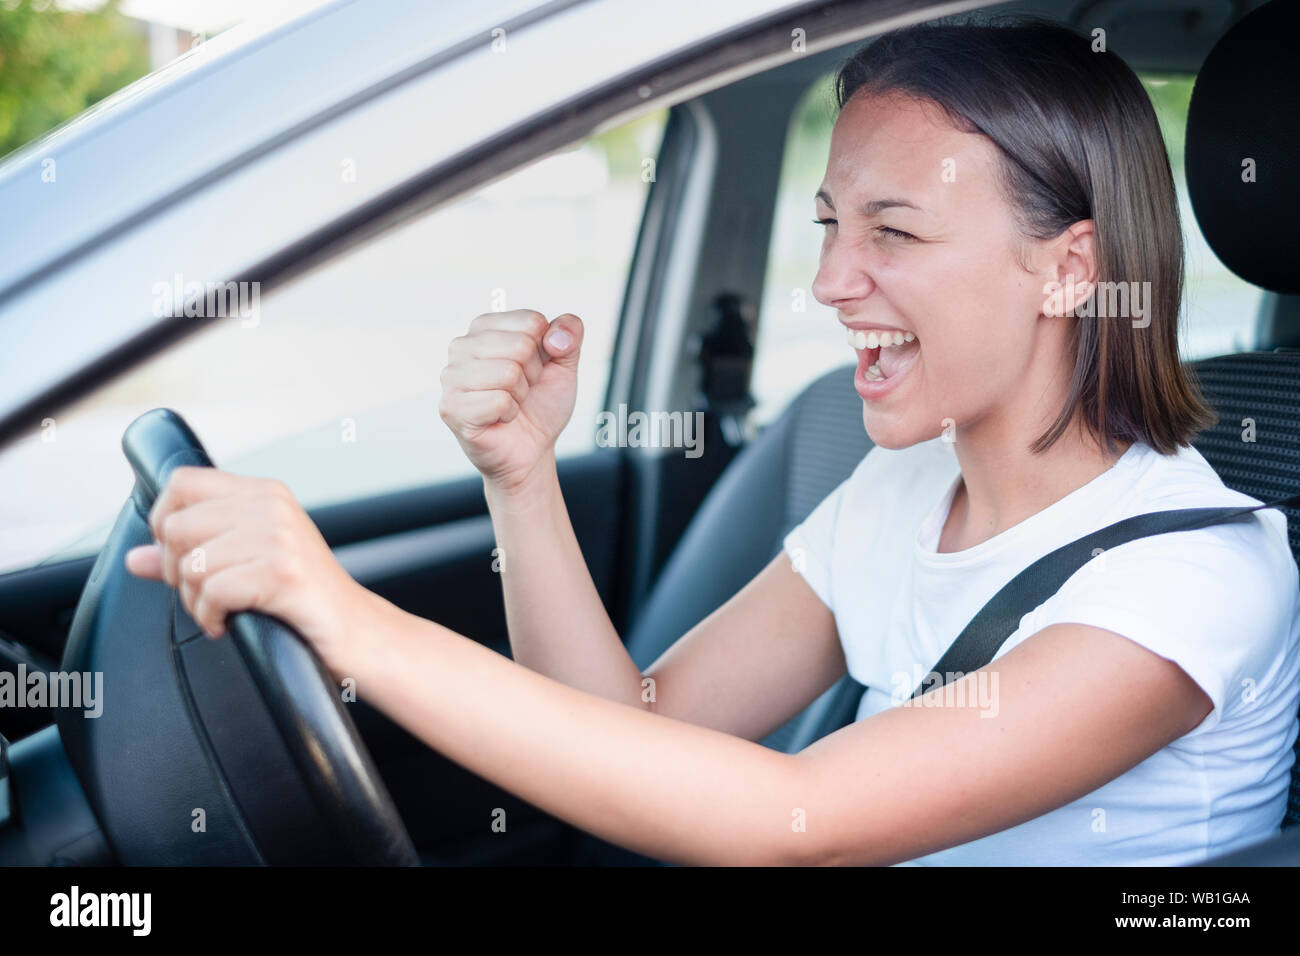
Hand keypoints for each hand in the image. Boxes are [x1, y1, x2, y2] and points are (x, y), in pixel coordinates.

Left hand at [123, 467, 378, 676]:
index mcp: (264, 493)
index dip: (164, 520)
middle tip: (206, 594)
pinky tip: (230, 622)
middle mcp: (272, 506)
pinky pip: (214, 592)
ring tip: (223, 610)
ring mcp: (279, 537)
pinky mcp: (283, 571)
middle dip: (178, 572)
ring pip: (192, 564)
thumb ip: (191, 555)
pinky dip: (212, 617)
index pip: (182, 482)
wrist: (358, 631)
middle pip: (178, 527)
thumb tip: (136, 558)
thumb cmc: (305, 598)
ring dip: (196, 601)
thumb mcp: (249, 563)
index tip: (180, 554)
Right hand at [439, 310, 582, 494]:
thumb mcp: (564, 363)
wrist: (531, 448)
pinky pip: (499, 401)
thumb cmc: (540, 404)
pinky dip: (509, 413)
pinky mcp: (451, 407)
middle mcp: (461, 346)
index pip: (531, 321)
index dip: (544, 350)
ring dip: (520, 395)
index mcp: (485, 326)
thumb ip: (569, 332)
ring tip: (511, 402)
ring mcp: (451, 377)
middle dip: (532, 374)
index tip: (533, 368)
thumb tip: (554, 335)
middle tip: (523, 390)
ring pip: (509, 372)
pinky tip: (500, 418)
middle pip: (521, 345)